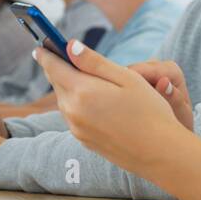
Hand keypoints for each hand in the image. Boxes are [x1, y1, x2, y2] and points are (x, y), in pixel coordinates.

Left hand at [35, 41, 184, 172]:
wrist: (160, 153)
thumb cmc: (149, 111)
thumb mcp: (126, 78)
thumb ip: (94, 61)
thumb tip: (70, 46)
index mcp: (82, 91)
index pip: (54, 67)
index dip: (46, 54)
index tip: (40, 46)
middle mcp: (73, 112)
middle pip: (57, 83)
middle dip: (58, 69)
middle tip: (61, 56)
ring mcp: (77, 129)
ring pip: (65, 100)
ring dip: (68, 87)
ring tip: (81, 77)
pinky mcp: (83, 141)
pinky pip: (73, 116)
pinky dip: (77, 104)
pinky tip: (93, 101)